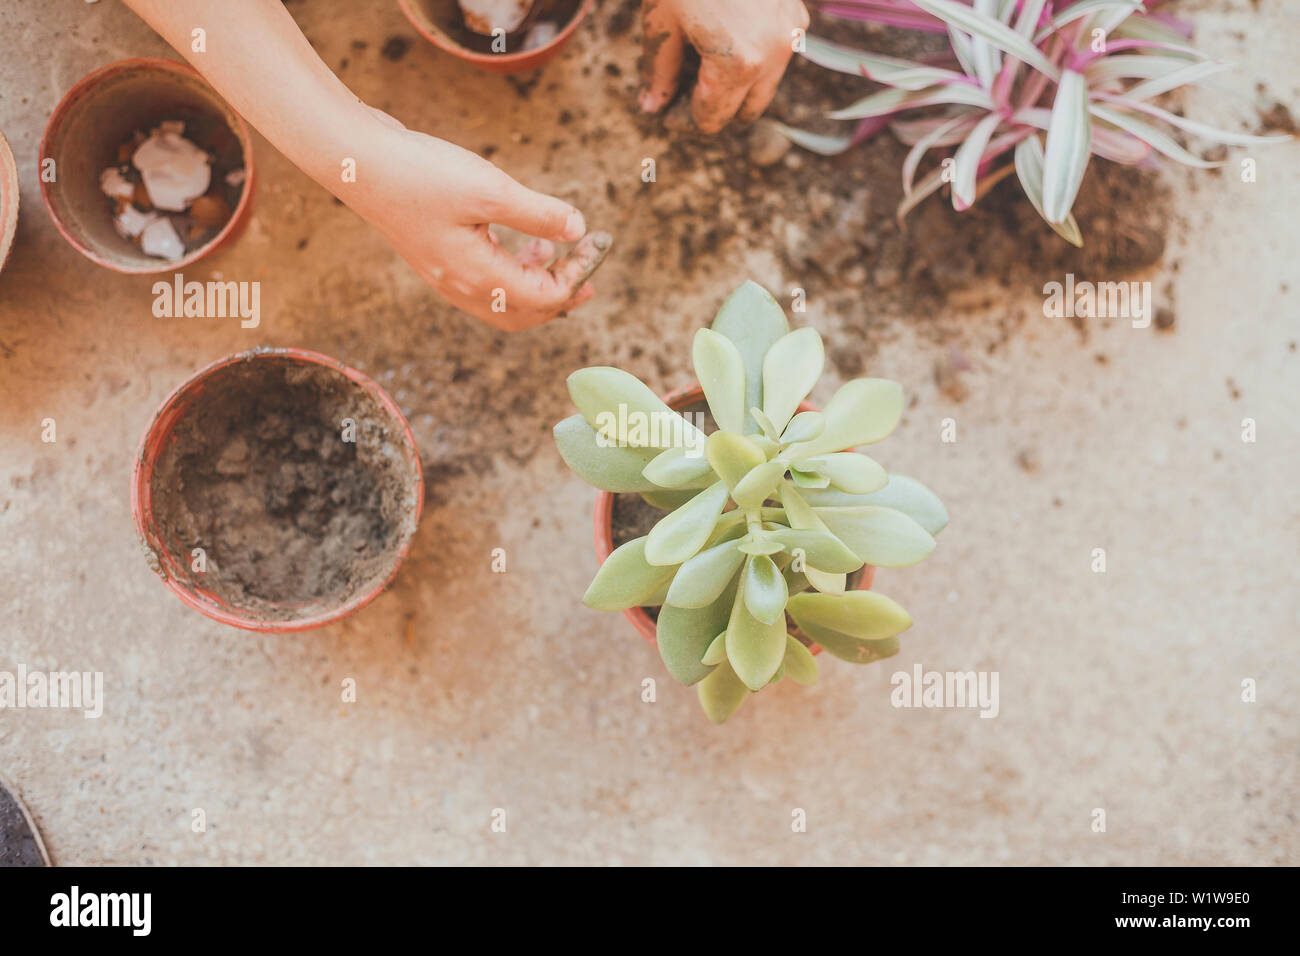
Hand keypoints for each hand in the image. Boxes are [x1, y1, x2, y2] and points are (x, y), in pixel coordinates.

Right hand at [351, 111, 608, 330]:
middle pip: (525, 314)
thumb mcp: (491, 190)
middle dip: (562, 296)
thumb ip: (539, 214)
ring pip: (504, 304)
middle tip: (588, 274)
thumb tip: (578, 229)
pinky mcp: (438, 260)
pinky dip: (512, 274)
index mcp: (478, 277)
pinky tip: (520, 243)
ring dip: (537, 286)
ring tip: (555, 254)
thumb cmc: (421, 174)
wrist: (359, 162)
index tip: (596, 241)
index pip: (545, 298)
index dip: (578, 274)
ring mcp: (446, 277)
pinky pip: (485, 285)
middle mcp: (462, 288)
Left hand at [639, 0, 808, 132]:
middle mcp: (773, 55)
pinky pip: (776, 55)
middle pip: (745, 111)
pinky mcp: (797, 14)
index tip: (667, 109)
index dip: (684, 119)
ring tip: (699, 60)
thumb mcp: (661, 21)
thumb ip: (658, 70)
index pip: (712, 119)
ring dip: (735, 84)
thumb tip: (653, 107)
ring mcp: (790, 34)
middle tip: (681, 90)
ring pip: (764, 87)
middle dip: (713, 106)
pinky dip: (752, 57)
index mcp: (737, 63)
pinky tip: (722, 35)